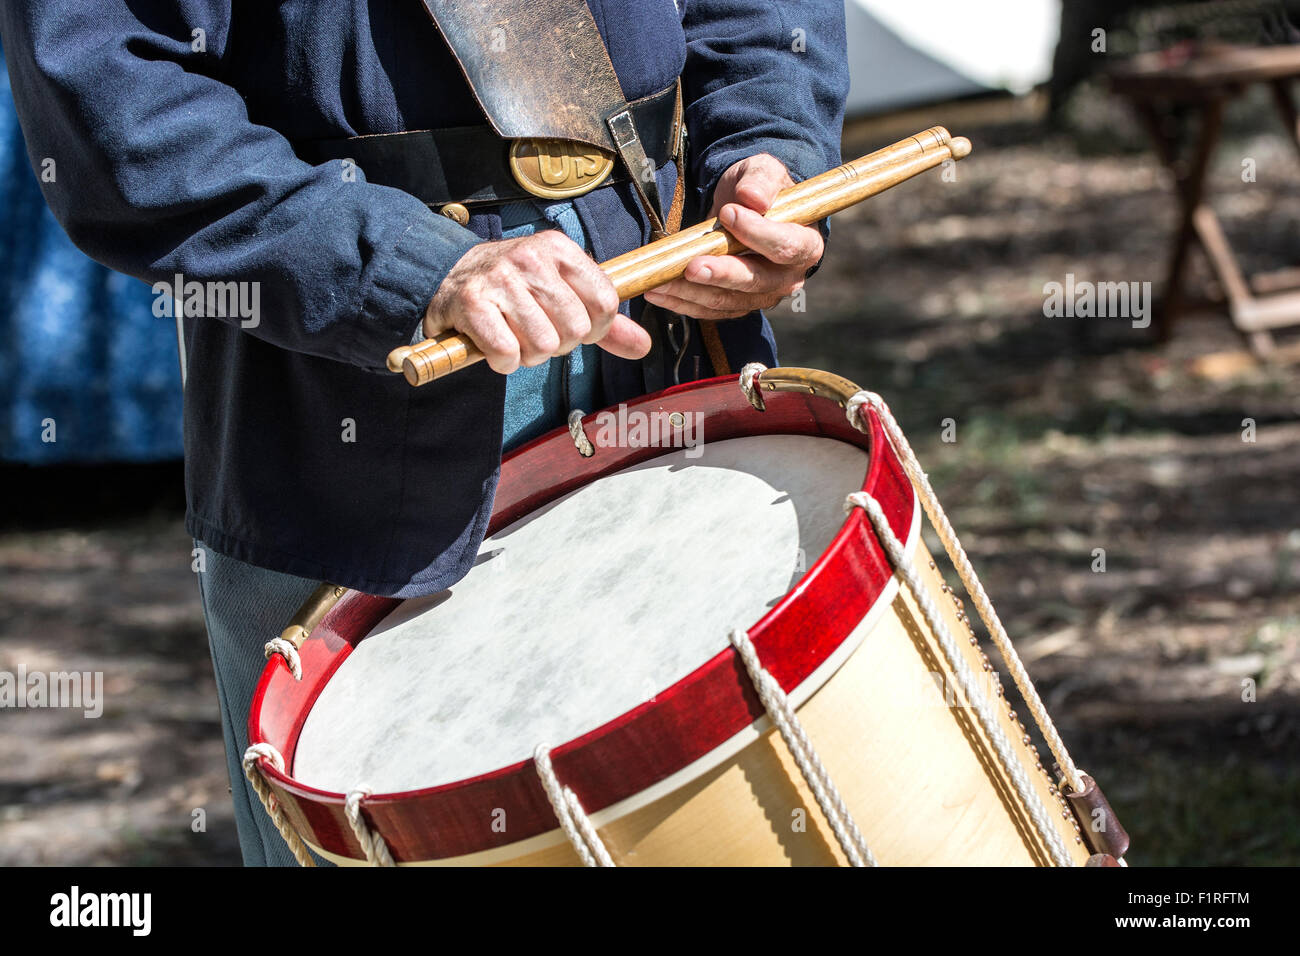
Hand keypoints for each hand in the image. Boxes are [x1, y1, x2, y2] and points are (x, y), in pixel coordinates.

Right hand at [424, 230, 650, 373]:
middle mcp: (531, 258)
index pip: (606, 303)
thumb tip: (643, 346)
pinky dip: (503, 362)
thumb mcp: (562, 292)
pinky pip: (507, 354)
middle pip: (574, 330)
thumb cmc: (515, 290)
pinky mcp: (471, 303)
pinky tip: (494, 345)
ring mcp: (499, 278)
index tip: (572, 327)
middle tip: (535, 331)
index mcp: (559, 249)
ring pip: (542, 346)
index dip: (593, 329)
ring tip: (514, 335)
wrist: (450, 277)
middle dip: (557, 344)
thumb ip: (604, 323)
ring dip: (528, 355)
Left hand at [642, 153, 822, 319]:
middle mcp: (786, 277)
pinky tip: (658, 292)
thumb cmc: (760, 189)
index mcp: (805, 244)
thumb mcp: (763, 172)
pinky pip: (708, 310)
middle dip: (721, 274)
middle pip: (755, 282)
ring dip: (691, 293)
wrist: (746, 208)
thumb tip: (753, 198)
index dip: (758, 234)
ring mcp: (760, 296)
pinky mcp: (735, 306)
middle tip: (692, 266)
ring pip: (726, 300)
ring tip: (660, 281)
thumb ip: (761, 181)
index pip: (786, 246)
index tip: (729, 214)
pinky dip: (681, 302)